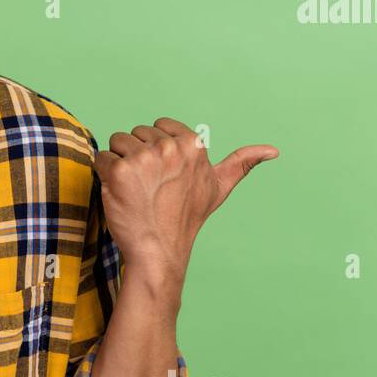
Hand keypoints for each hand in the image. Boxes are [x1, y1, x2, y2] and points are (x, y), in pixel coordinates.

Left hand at [93, 117, 277, 286]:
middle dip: (137, 156)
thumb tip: (274, 151)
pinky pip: (101, 158)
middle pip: (136, 133)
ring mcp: (144, 159)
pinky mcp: (119, 171)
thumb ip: (242, 163)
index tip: (164, 175)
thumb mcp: (219, 187)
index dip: (156, 149)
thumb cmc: (186, 218)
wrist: (159, 251)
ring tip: (136, 190)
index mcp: (193, 144)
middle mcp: (169, 147)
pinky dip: (104, 175)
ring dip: (120, 164)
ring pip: (117, 143)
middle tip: (150, 187)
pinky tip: (120, 194)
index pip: (158, 126)